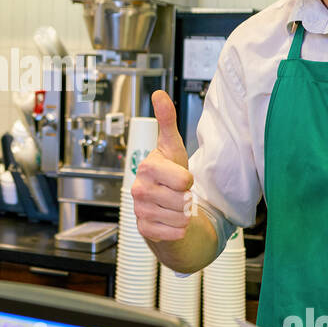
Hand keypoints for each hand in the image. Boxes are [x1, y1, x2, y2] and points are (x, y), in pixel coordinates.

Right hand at [130, 90, 193, 241]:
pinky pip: (176, 232)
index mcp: (147, 168)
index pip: (184, 180)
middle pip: (183, 200)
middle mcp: (139, 190)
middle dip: (186, 198)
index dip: (188, 179)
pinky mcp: (145, 229)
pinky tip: (170, 219)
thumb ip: (167, 120)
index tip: (180, 177)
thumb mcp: (173, 147)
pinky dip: (178, 229)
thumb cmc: (169, 173)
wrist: (163, 204)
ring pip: (181, 217)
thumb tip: (159, 94)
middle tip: (177, 193)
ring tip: (174, 205)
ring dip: (183, 213)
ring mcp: (140, 210)